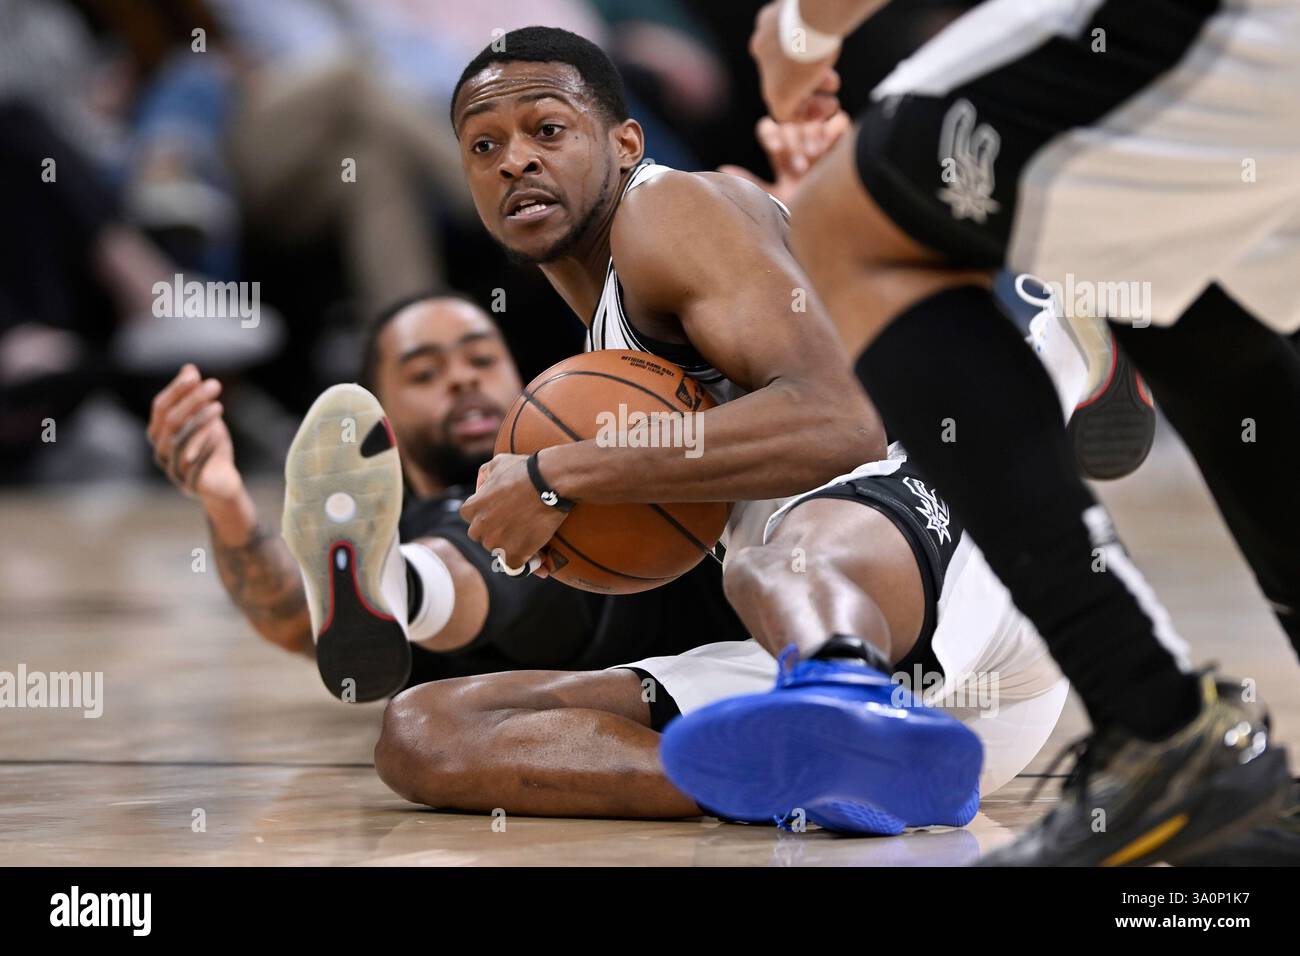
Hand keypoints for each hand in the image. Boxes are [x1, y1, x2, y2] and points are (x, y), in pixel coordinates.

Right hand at [146, 364, 240, 500]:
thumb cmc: (211, 448)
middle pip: (171, 422)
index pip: (161, 408)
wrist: (222, 484)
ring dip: (200, 421)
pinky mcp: (189, 485)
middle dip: (192, 401)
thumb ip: (195, 398)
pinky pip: (194, 465)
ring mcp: (173, 470)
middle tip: (215, 385)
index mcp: (158, 434)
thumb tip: (189, 368)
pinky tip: (218, 433)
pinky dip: (206, 447)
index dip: (176, 390)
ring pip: (180, 443)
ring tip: (219, 406)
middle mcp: (160, 451)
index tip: (195, 374)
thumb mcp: (206, 420)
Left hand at [461, 453, 567, 573]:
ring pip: (499, 551)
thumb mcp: (497, 463)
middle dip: (496, 532)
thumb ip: (484, 475)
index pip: (471, 518)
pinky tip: (537, 556)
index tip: (501, 512)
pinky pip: (515, 566)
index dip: (487, 515)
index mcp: (471, 508)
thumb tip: (481, 486)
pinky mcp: (514, 555)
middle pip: (483, 537)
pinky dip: (525, 562)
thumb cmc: (525, 470)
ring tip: (530, 536)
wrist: (549, 482)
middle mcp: (479, 528)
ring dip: (512, 546)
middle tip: (516, 524)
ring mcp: (496, 543)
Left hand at [720, 111, 850, 205]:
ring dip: (811, 138)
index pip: (770, 130)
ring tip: (814, 157)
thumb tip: (722, 169)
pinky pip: (839, 122)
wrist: (830, 226)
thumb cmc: (801, 216)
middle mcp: (801, 146)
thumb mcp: (773, 198)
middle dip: (793, 142)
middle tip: (798, 164)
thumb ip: (751, 182)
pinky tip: (829, 149)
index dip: (772, 135)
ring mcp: (823, 142)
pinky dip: (833, 132)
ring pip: (811, 122)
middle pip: (791, 124)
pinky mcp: (845, 142)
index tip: (775, 147)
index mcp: (781, 157)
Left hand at [750, 1, 841, 122]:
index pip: (781, 48)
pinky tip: (829, 108)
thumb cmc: (823, 7)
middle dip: (810, 78)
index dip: (804, 58)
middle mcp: (763, 45)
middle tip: (833, 83)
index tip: (825, 62)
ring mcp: (766, 70)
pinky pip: (785, 113)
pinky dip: (807, 115)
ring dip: (809, 100)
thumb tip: (832, 12)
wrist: (815, 14)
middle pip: (783, 70)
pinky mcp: (775, 92)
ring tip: (832, 103)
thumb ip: (817, 18)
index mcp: (769, 23)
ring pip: (783, 92)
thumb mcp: (817, 10)